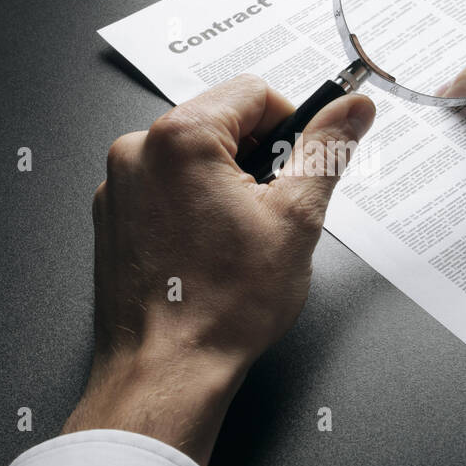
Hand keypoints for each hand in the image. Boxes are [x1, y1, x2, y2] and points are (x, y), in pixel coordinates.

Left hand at [62, 74, 375, 465]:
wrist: (166, 373)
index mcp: (181, 137)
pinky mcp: (113, 218)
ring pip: (193, 158)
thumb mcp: (296, 219)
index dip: (291, 123)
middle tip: (273, 212)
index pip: (253, 91)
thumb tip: (352, 110)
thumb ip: (327, 150)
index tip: (300, 161)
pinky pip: (165, 189)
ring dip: (225, 185)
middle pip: (220, 122)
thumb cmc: (221, 309)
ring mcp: (119, 186)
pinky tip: (210, 252)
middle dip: (256, 160)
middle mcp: (138, 151)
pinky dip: (193, 207)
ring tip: (240, 240)